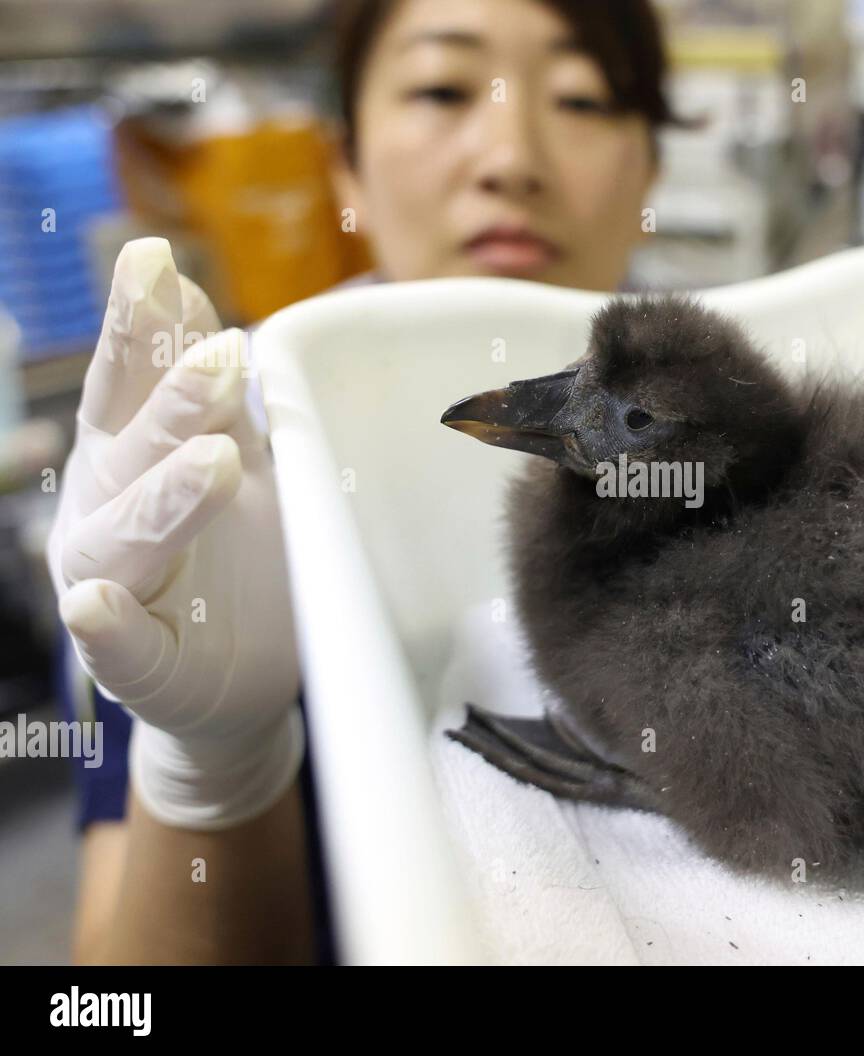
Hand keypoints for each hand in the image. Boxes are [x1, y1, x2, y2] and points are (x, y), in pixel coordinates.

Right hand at [46, 238, 302, 829]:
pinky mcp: (138, 664)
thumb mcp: (230, 457)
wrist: (241, 672)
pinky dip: (107, 627)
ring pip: (132, 538)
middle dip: (172, 401)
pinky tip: (93, 605)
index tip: (156, 261)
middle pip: (132, 448)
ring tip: (215, 463)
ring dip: (166, 498)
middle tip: (223, 355)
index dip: (139, 324)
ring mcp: (116, 587)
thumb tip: (191, 295)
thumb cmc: (233, 555)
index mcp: (126, 455)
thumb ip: (206, 394)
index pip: (130, 380)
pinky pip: (120, 646)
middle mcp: (106, 511)